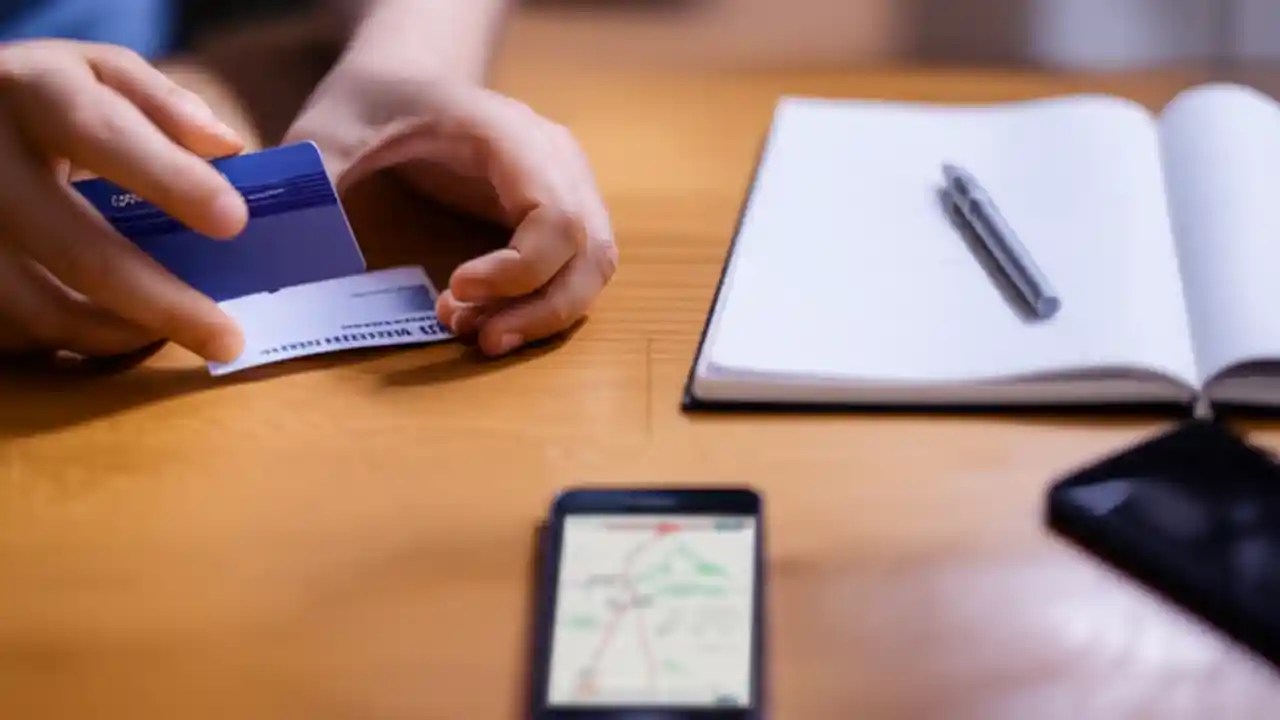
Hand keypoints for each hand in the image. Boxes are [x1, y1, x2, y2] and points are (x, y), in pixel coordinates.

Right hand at [0, 40, 248, 361]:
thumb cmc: (43, 101)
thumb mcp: (96, 74)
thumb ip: (162, 104)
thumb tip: (225, 147)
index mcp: (32, 93)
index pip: (102, 135)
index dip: (171, 180)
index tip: (234, 221)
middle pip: (80, 251)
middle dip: (163, 303)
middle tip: (227, 339)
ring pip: (42, 309)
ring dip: (122, 334)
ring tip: (175, 335)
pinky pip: (14, 329)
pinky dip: (72, 339)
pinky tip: (115, 329)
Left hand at [285, 72, 617, 356]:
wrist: (406, 73)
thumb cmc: (376, 97)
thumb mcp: (332, 126)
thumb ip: (315, 174)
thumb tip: (284, 236)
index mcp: (513, 134)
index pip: (556, 216)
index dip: (518, 270)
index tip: (453, 291)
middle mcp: (556, 159)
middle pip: (589, 251)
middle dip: (539, 309)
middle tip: (477, 338)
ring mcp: (568, 185)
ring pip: (592, 268)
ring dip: (545, 315)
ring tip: (481, 337)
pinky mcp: (559, 211)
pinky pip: (576, 270)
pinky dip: (543, 306)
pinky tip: (490, 321)